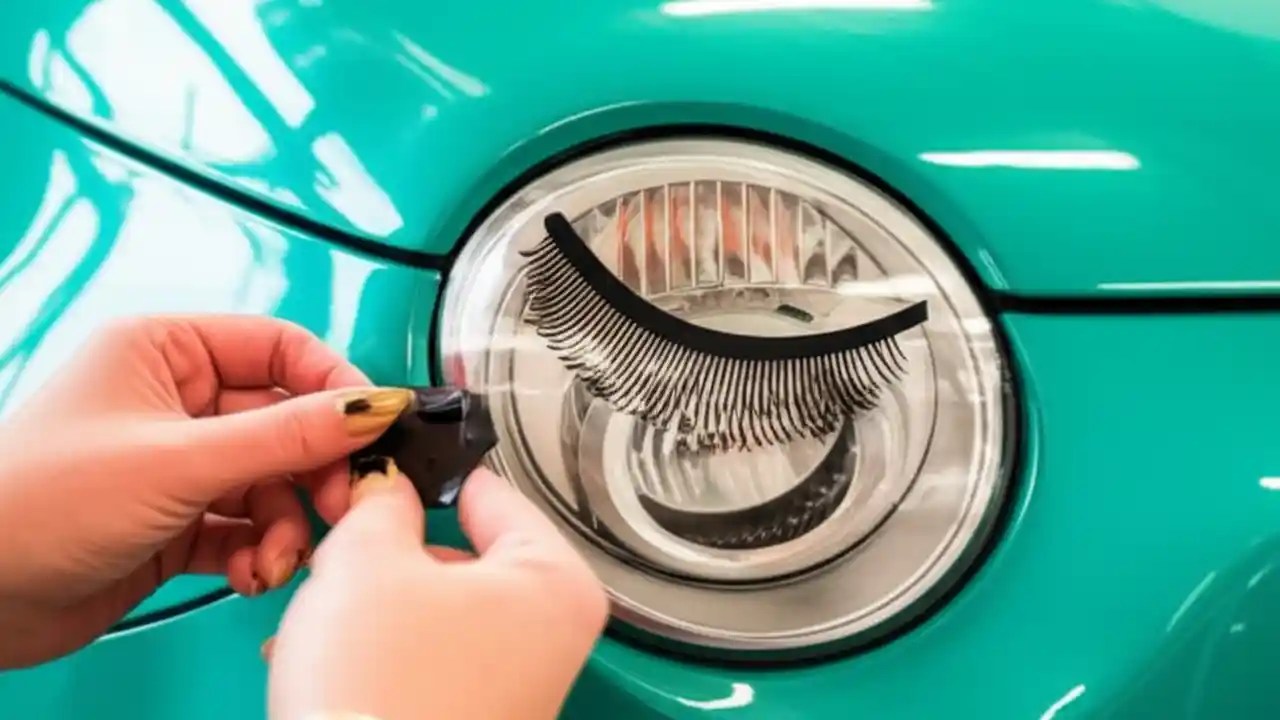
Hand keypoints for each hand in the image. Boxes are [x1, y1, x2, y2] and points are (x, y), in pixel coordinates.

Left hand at [0, 315, 414, 668]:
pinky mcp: (175, 520)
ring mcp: (176, 463)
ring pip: (271, 482)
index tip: (374, 427)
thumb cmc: (33, 503)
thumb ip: (284, 436)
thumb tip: (368, 408)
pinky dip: (257, 551)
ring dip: (286, 524)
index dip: (333, 386)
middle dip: (315, 471)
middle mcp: (175, 400)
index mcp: (165, 350)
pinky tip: (247, 574)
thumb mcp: (177, 461)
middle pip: (285, 422)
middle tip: (342, 505)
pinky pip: (245, 526)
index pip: (281, 350)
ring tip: (275, 559)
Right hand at [266, 462, 608, 719]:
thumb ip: (381, 502)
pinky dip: (385, 651)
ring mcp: (520, 683)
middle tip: (341, 553)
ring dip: (379, 605)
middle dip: (394, 554)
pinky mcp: (479, 717)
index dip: (427, 473)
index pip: (491, 492)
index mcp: (555, 581)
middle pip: (464, 554)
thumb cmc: (382, 690)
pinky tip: (336, 660)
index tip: (386, 460)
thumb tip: (386, 482)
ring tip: (329, 617)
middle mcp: (554, 634)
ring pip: (440, 608)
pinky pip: (432, 658)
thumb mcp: (366, 561)